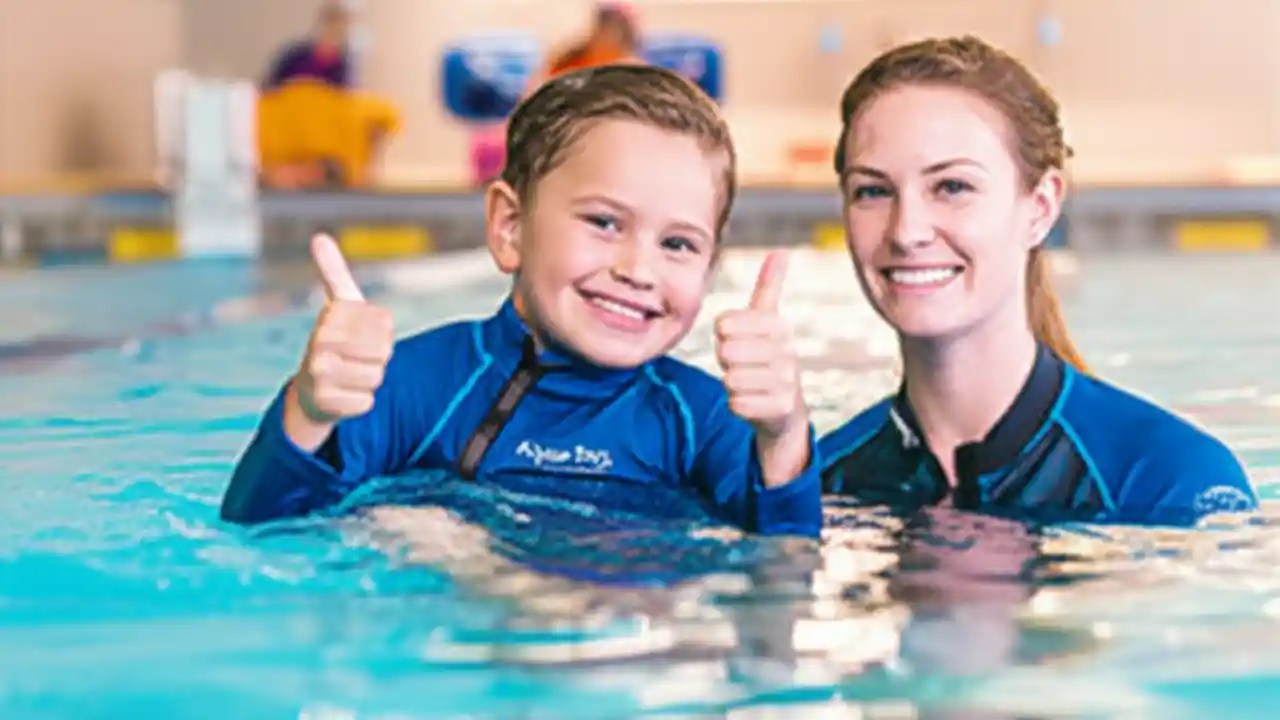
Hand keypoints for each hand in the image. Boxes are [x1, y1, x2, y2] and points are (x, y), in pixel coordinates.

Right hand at [283, 233, 394, 450]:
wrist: (310, 391)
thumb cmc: (334, 342)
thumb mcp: (337, 306)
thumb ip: (333, 272)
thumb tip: (318, 237)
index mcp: (329, 316)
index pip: (385, 323)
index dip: (381, 332)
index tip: (360, 334)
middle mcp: (319, 342)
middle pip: (384, 350)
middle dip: (378, 356)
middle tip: (358, 357)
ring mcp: (320, 373)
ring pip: (377, 376)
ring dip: (370, 378)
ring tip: (350, 374)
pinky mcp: (327, 402)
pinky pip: (368, 401)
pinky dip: (362, 400)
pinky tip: (344, 394)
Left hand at [714, 250, 810, 485]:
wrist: (784, 408)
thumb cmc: (766, 357)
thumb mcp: (768, 321)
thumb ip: (770, 287)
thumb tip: (781, 251)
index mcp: (779, 325)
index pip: (724, 324)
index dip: (723, 336)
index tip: (738, 340)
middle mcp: (787, 350)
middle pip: (726, 352)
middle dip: (726, 362)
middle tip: (743, 365)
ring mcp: (787, 380)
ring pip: (729, 379)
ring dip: (732, 384)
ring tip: (750, 382)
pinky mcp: (780, 407)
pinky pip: (736, 403)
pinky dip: (737, 405)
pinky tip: (753, 401)